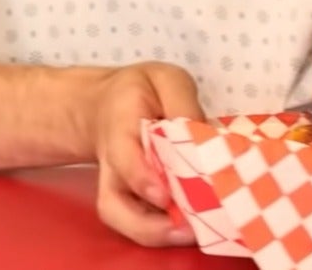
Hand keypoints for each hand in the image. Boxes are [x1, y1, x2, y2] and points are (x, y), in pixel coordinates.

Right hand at [92, 62, 203, 247]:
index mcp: (119, 126)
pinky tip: (189, 226)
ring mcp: (115, 186)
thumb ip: (183, 103)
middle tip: (189, 228)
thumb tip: (206, 136)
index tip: (164, 195)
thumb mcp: (164, 79)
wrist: (105, 106)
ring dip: (154, 234)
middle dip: (148, 224)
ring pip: (120, 220)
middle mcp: (111, 164)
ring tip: (192, 233)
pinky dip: (159, 231)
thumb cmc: (140, 91)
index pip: (124, 157)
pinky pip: (135, 224)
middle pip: (114, 205)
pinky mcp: (127, 199)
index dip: (142, 178)